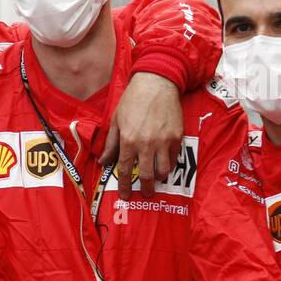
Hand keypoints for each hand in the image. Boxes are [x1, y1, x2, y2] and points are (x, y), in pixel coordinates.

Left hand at [100, 72, 182, 197]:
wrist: (156, 84)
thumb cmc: (132, 101)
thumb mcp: (116, 121)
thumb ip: (111, 144)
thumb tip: (103, 162)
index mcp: (128, 141)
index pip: (125, 170)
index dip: (124, 186)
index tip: (125, 196)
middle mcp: (146, 144)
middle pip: (146, 176)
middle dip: (145, 189)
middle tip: (144, 194)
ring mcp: (164, 141)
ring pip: (163, 171)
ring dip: (158, 178)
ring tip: (155, 179)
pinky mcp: (177, 137)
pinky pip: (174, 158)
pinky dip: (169, 164)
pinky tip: (164, 163)